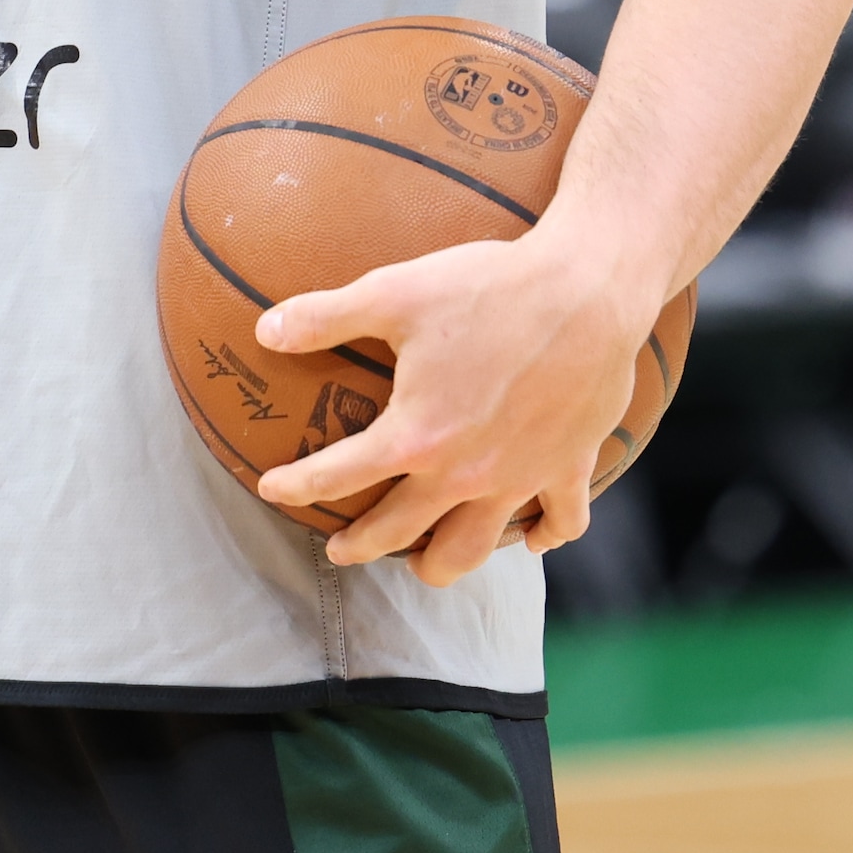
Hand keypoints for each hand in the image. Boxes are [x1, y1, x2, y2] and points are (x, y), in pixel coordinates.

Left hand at [251, 229, 653, 582]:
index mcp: (416, 436)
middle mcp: (465, 473)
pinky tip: (534, 538)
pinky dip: (545, 536)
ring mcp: (520, 478)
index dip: (296, 485)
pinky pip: (561, 521)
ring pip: (475, 547)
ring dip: (441, 562)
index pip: (338, 475)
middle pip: (401, 530)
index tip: (271, 488)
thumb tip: (263, 329)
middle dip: (363, 545)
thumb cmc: (490, 286)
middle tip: (340, 551)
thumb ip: (325, 316)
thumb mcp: (394, 291)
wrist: (588, 288)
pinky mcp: (569, 467)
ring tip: (422, 565)